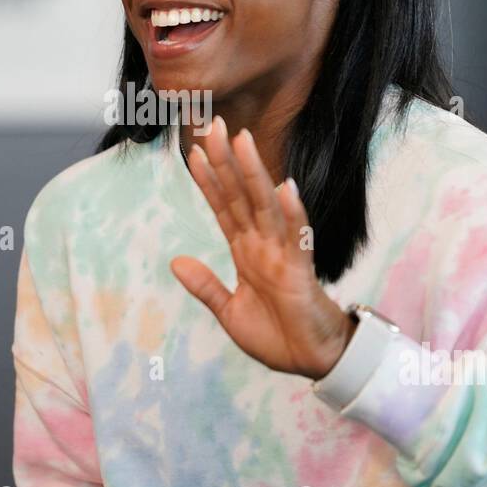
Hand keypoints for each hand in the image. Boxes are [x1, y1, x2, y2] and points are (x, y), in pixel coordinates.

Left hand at [169, 116, 354, 379]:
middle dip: (226, 162)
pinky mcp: (300, 270)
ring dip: (254, 173)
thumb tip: (175, 261)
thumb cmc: (277, 336)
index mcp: (246, 252)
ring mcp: (282, 253)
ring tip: (242, 141)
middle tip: (213, 126)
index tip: (191, 151)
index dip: (208, 180)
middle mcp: (262, 245)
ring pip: (265, 205)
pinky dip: (291, 212)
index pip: (223, 208)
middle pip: (241, 195)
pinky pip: (297, 237)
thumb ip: (205, 286)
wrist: (312, 361)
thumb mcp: (229, 312)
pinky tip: (285, 187)